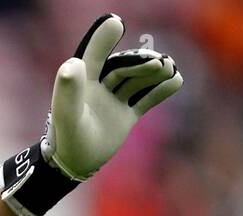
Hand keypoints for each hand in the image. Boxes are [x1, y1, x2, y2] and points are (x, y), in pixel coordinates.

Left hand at [42, 13, 183, 180]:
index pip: (95, 55)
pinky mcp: (126, 115)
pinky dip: (160, 91)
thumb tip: (72, 63)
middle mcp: (99, 87)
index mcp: (82, 82)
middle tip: (160, 62)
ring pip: (137, 82)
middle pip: (123, 68)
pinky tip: (176, 81)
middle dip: (141, 64)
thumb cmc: (66, 139)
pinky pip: (146, 99)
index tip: (115, 23)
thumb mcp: (67, 115)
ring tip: (169, 68)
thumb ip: (68, 91)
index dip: (104, 39)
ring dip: (153, 74)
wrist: (74, 165)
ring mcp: (114, 100)